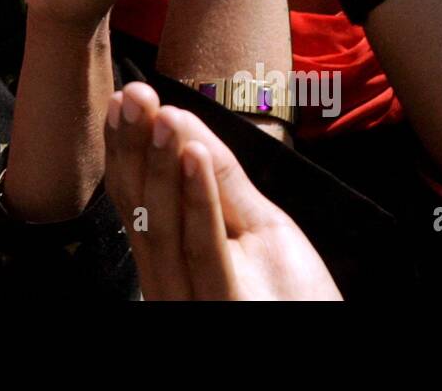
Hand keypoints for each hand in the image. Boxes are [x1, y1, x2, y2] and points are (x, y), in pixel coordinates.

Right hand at [104, 83, 340, 299]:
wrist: (322, 345)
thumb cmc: (293, 294)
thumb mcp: (259, 228)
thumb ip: (221, 180)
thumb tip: (175, 116)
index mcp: (169, 258)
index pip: (133, 198)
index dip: (121, 149)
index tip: (119, 100)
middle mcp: (169, 280)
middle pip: (139, 209)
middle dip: (132, 148)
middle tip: (132, 96)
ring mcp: (196, 298)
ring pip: (164, 227)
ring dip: (160, 165)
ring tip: (162, 116)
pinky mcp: (228, 306)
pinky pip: (206, 250)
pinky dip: (198, 199)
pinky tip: (194, 155)